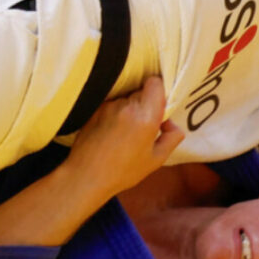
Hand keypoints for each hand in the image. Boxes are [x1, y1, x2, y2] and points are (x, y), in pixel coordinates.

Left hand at [63, 77, 180, 197]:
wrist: (86, 176)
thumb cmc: (123, 171)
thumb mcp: (156, 160)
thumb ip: (172, 137)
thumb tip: (172, 124)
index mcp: (145, 117)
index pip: (155, 83)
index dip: (159, 92)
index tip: (159, 108)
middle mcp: (125, 106)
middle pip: (141, 91)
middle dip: (145, 105)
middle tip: (144, 127)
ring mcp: (108, 106)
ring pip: (125, 99)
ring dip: (129, 110)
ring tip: (125, 134)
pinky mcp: (95, 110)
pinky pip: (111, 105)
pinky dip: (115, 114)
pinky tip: (112, 133)